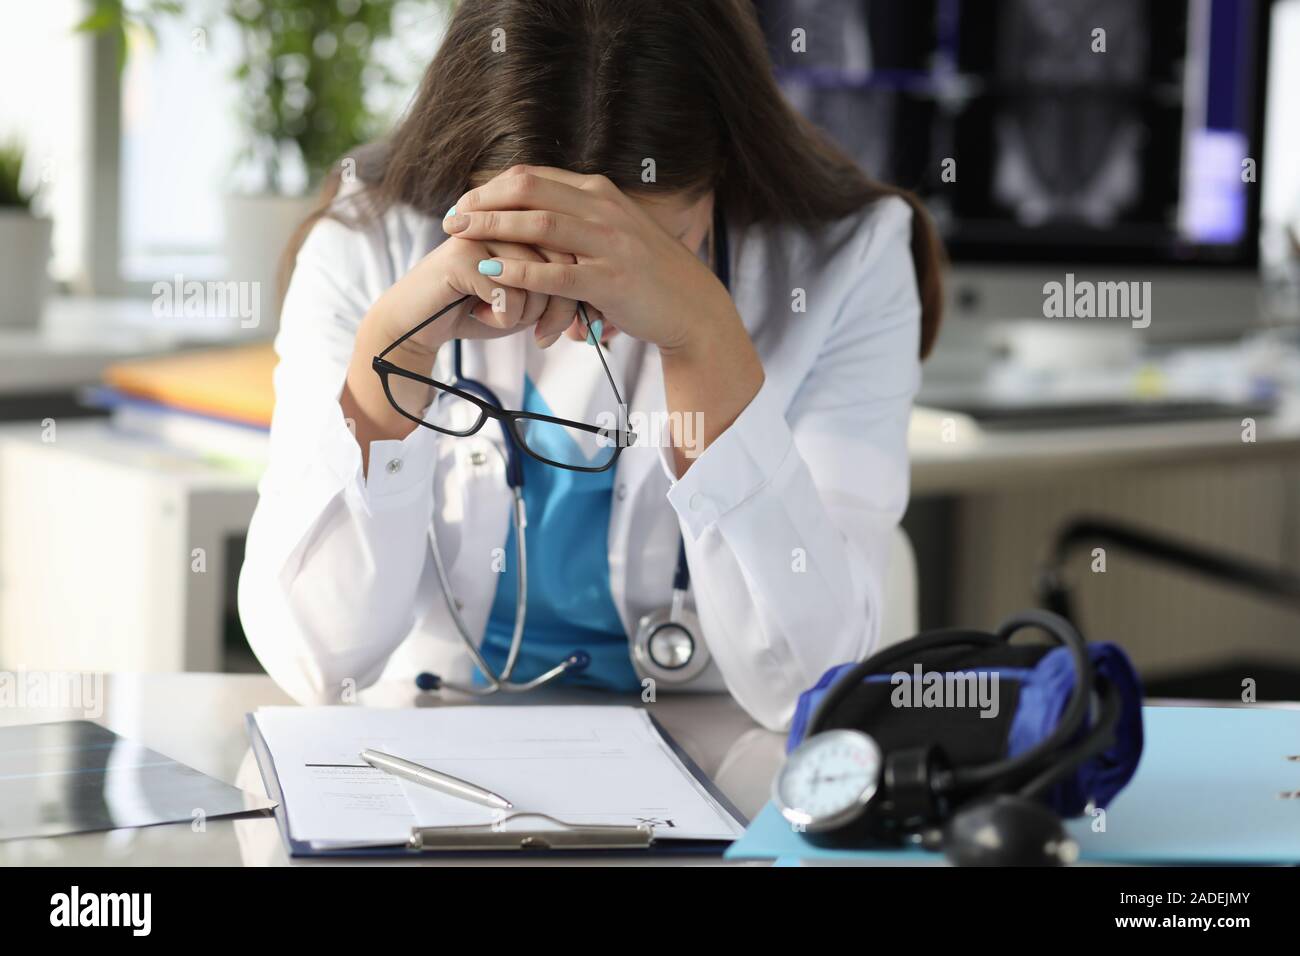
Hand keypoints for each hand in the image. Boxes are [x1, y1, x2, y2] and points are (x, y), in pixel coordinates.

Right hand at [366, 233, 573, 360]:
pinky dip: (503, 316)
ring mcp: (481, 232)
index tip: (564, 326)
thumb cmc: (480, 308)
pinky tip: (481, 313)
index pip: (575, 247)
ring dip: (529, 313)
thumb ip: (560, 290)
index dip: (577, 292)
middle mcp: (506, 217)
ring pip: (537, 276)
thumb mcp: (530, 300)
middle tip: (544, 333)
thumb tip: (591, 305)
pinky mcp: (461, 255)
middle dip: (561, 308)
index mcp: (525, 219)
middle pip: (562, 259)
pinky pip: (507, 292)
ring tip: (504, 317)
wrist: (420, 322)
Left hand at [442, 165, 734, 352]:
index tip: (464, 203)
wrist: (692, 308)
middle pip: (529, 190)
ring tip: (460, 237)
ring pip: (538, 225)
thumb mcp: (614, 232)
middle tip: (451, 218)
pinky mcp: (611, 280)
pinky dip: (520, 273)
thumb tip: (533, 214)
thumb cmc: (648, 275)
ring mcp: (609, 243)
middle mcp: (603, 209)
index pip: (534, 176)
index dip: (492, 187)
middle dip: (483, 202)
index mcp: (600, 193)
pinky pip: (556, 273)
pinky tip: (492, 274)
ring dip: (493, 228)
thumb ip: (578, 219)